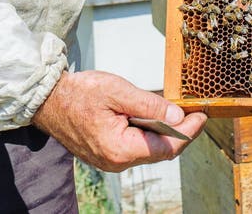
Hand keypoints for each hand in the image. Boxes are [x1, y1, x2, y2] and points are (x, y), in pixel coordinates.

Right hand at [31, 70, 205, 171]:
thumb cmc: (79, 93)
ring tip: (175, 112)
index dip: (188, 133)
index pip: (166, 147)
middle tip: (193, 112)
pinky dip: (148, 133)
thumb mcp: (117, 90)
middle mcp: (117, 162)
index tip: (202, 116)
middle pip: (159, 151)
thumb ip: (149, 104)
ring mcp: (111, 162)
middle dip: (179, 133)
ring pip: (148, 149)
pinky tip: (152, 118)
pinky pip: (135, 147)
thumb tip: (178, 117)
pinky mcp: (107, 155)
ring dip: (163, 132)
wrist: (49, 100)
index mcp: (120, 149)